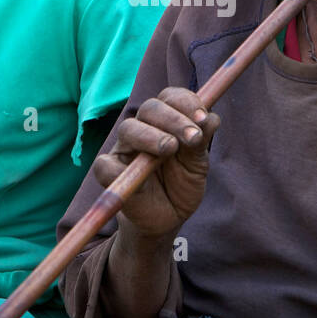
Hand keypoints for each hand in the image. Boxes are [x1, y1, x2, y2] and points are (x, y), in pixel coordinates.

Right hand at [92, 87, 219, 240]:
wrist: (168, 219)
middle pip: (150, 108)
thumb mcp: (197, 165)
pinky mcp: (109, 172)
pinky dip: (120, 169)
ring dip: (151, 136)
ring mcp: (124, 149)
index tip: (203, 118)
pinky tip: (139, 178)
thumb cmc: (181, 186)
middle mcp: (143, 129)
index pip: (170, 98)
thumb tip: (212, 118)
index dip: (186, 102)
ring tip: (170, 149)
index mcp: (165, 121)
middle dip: (174, 119)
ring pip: (128, 129)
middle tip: (192, 137)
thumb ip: (200, 142)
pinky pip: (104, 165)